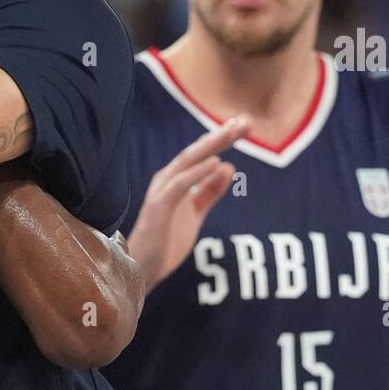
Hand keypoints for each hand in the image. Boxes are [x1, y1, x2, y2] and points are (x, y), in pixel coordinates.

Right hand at [127, 116, 249, 290]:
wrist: (143, 268)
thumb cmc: (165, 241)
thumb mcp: (195, 213)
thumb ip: (209, 191)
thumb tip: (228, 166)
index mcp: (176, 180)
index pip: (202, 155)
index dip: (223, 139)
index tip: (245, 125)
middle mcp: (167, 180)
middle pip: (197, 152)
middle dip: (221, 135)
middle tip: (245, 121)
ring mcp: (162, 192)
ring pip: (188, 162)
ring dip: (212, 146)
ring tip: (233, 133)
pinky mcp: (159, 207)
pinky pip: (180, 185)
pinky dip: (197, 172)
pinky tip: (216, 161)